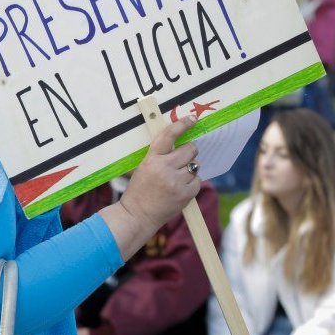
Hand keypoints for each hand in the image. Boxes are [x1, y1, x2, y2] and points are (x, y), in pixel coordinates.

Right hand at [100, 115, 199, 260]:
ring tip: (178, 177)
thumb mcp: (143, 168)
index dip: (182, 125)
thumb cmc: (139, 191)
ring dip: (190, 169)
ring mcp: (176, 182)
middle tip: (183, 158)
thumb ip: (160, 156)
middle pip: (190, 150)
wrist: (136, 215)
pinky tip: (180, 188)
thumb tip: (180, 144)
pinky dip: (191, 184)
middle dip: (189, 151)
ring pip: (195, 166)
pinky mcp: (185, 194)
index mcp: (151, 159)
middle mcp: (164, 168)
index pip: (169, 136)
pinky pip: (197, 182)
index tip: (191, 119)